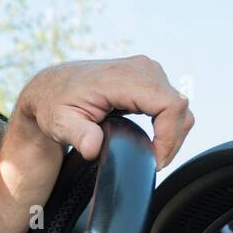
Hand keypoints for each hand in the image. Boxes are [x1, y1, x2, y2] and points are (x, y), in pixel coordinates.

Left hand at [13, 56, 194, 169]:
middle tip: (153, 164)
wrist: (53, 87)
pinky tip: (153, 141)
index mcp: (123, 78)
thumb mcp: (60, 123)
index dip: (169, 137)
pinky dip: (168, 125)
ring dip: (171, 134)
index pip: (169, 105)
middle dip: (172, 141)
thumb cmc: (56, 104)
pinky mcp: (149, 77)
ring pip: (179, 106)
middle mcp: (142, 69)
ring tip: (152, 155)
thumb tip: (92, 148)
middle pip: (179, 108)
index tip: (155, 160)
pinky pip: (171, 103)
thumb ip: (78, 135)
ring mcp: (148, 70)